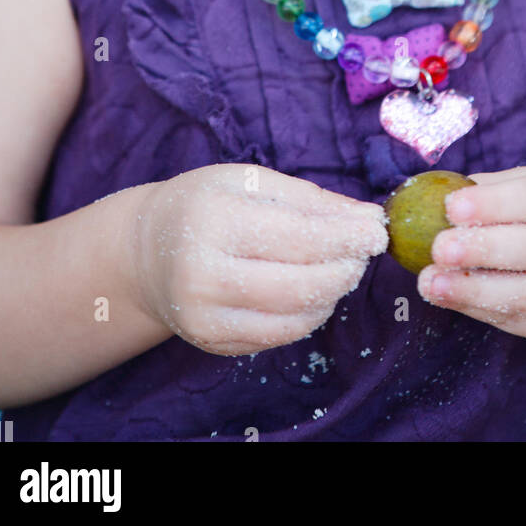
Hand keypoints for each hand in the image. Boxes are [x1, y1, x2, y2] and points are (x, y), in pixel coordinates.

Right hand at [129, 164, 387, 355]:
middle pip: (299, 286)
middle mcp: (203, 276)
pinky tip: (313, 289)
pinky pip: (278, 337)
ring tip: (340, 265)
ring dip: (332, 293)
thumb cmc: (206, 204)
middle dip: (345, 269)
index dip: (345, 237)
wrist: (146, 250)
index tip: (379, 230)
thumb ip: (312, 201)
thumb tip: (370, 219)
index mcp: (212, 221)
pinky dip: (309, 314)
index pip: (296, 237)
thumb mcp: (251, 182)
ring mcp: (204, 318)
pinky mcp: (212, 344)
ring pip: (294, 318)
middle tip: (364, 250)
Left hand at [416, 165, 525, 343]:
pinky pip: (525, 323)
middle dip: (485, 249)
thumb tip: (439, 196)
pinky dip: (483, 311)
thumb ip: (496, 189)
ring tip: (431, 282)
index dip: (496, 204)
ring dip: (476, 291)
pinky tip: (452, 298)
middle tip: (439, 248)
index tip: (451, 206)